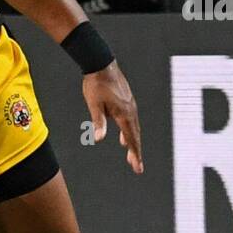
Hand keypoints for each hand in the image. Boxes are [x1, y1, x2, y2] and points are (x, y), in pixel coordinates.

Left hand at [82, 59, 142, 173]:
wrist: (101, 64)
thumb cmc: (96, 85)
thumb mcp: (94, 105)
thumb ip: (99, 122)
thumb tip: (99, 139)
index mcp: (124, 114)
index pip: (132, 139)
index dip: (135, 154)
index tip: (138, 167)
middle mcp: (130, 111)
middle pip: (135, 136)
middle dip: (136, 152)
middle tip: (137, 167)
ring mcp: (130, 105)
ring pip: (134, 128)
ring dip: (133, 142)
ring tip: (131, 155)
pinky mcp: (127, 101)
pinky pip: (130, 121)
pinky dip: (130, 132)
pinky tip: (124, 137)